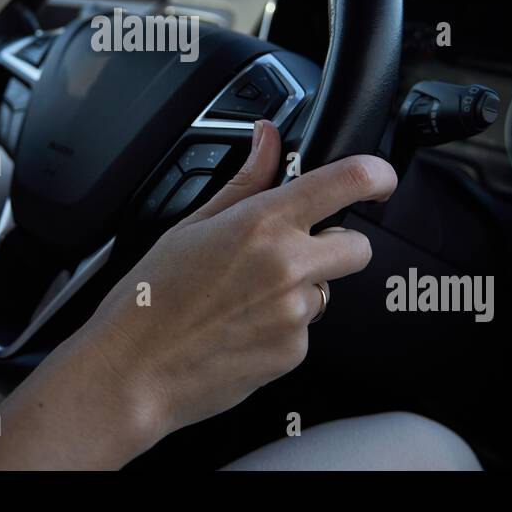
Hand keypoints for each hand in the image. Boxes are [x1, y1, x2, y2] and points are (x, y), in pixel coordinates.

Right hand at [72, 120, 396, 444]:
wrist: (133, 371)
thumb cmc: (151, 298)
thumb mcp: (192, 224)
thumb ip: (245, 180)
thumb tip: (267, 139)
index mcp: (262, 223)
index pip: (347, 182)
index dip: (374, 175)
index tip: (377, 180)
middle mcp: (288, 266)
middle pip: (357, 245)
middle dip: (335, 244)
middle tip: (293, 251)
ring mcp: (295, 314)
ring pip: (325, 291)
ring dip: (299, 290)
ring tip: (244, 298)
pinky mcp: (293, 353)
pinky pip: (305, 330)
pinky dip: (281, 327)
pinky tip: (240, 326)